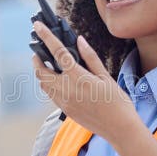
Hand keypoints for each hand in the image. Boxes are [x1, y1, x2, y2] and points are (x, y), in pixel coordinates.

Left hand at [31, 20, 139, 144]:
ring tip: (47, 64)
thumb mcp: (106, 76)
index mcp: (79, 78)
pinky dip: (48, 84)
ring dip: (41, 72)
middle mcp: (67, 90)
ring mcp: (64, 102)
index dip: (46, 37)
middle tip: (39, 50)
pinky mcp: (65, 111)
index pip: (58, 52)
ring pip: (43, 84)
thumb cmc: (117, 101)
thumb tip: (79, 40)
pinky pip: (50, 94)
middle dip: (37, 58)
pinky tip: (57, 80)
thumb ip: (90, 57)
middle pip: (41, 71)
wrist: (119, 129)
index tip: (38, 26)